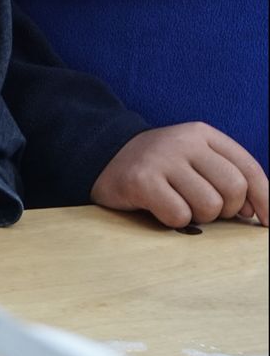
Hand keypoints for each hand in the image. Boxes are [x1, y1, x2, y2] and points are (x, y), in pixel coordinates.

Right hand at [91, 123, 269, 227]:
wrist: (102, 157)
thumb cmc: (157, 167)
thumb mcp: (193, 159)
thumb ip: (225, 176)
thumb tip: (257, 212)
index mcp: (202, 134)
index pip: (249, 169)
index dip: (264, 200)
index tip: (264, 221)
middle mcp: (183, 141)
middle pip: (234, 189)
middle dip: (226, 210)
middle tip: (205, 210)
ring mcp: (161, 159)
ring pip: (209, 205)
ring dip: (198, 217)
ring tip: (179, 206)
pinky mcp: (141, 180)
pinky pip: (179, 215)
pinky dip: (173, 221)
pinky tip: (159, 209)